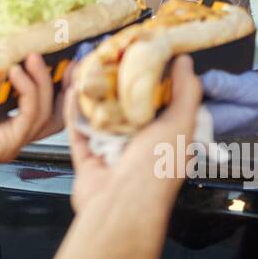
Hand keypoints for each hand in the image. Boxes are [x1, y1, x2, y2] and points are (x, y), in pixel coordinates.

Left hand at [0, 53, 57, 185]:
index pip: (28, 98)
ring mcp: (10, 136)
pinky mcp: (9, 140)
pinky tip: (16, 72)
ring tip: (32, 57)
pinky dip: (28, 89)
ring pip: (44, 108)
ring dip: (42, 79)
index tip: (35, 51)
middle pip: (46, 105)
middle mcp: (5, 128)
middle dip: (53, 80)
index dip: (36, 75)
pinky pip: (30, 112)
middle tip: (47, 55)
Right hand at [64, 55, 201, 214]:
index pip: (162, 102)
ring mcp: (112, 151)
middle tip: (109, 56)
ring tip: (86, 66)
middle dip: (117, 82)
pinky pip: (78, 130)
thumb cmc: (157, 168)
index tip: (142, 53)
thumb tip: (185, 60)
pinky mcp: (87, 158)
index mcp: (168, 138)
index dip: (153, 78)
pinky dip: (74, 110)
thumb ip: (185, 91)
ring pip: (100, 115)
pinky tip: (72, 89)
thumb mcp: (181, 123)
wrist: (122, 205)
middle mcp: (140, 144)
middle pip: (127, 106)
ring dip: (92, 92)